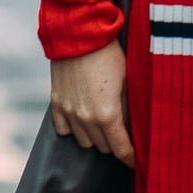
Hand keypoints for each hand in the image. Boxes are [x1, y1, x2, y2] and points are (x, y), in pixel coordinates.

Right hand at [50, 43, 133, 165]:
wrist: (79, 32)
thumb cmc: (110, 54)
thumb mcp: (129, 81)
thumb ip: (130, 109)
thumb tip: (133, 128)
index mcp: (108, 115)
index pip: (121, 149)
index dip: (131, 157)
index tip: (137, 160)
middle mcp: (86, 118)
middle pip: (103, 147)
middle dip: (115, 143)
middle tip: (124, 134)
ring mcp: (68, 112)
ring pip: (84, 141)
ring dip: (96, 136)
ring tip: (104, 123)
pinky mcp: (56, 103)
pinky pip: (64, 130)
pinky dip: (75, 128)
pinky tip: (84, 118)